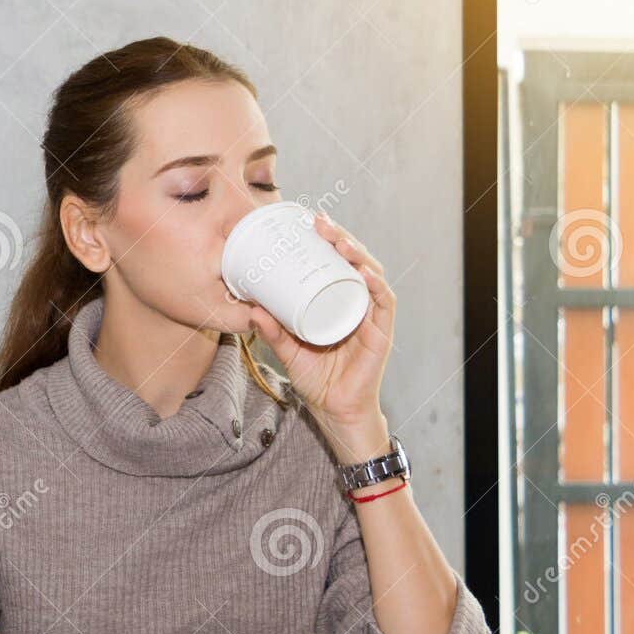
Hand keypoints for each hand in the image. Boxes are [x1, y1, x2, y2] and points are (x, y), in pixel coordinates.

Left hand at [246, 211, 393, 450]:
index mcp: (338, 302)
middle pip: (356, 262)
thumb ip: (272, 331)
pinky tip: (363, 273)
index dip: (329, 241)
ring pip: (371, 275)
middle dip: (341, 238)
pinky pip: (383, 304)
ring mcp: (372, 317)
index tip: (309, 222)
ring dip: (357, 255)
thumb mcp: (287, 351)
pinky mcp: (381, 333)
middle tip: (320, 223)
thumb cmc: (317, 380)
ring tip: (338, 241)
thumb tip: (250, 308)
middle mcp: (358, 304)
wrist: (335, 411)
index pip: (337, 263)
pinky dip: (375, 286)